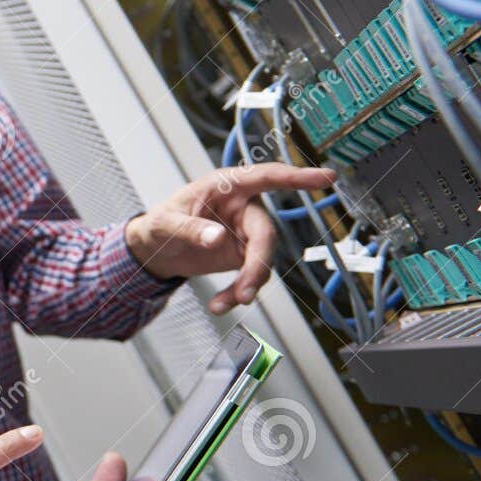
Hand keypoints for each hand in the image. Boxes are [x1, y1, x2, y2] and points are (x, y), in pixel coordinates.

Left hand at [124, 162, 336, 314]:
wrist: (155, 250)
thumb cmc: (160, 224)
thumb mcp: (164, 224)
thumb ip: (189, 229)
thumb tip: (218, 237)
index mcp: (226, 185)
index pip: (266, 177)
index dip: (297, 177)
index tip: (326, 178)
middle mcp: (242, 207)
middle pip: (265, 233)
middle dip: (258, 264)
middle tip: (245, 292)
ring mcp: (246, 232)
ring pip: (263, 259)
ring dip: (249, 284)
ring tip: (225, 303)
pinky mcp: (244, 254)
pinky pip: (253, 274)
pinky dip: (239, 292)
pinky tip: (221, 303)